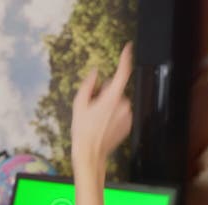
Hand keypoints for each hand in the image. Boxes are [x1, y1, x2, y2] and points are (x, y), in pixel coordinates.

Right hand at [70, 42, 133, 171]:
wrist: (90, 153)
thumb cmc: (83, 130)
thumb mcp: (79, 104)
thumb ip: (88, 85)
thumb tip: (95, 73)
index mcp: (112, 98)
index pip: (122, 73)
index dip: (125, 59)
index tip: (128, 48)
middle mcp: (123, 106)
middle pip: (115, 89)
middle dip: (105, 93)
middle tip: (93, 108)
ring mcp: (127, 116)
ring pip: (118, 101)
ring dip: (109, 105)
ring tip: (97, 119)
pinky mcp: (128, 124)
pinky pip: (121, 112)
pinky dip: (113, 115)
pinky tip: (103, 124)